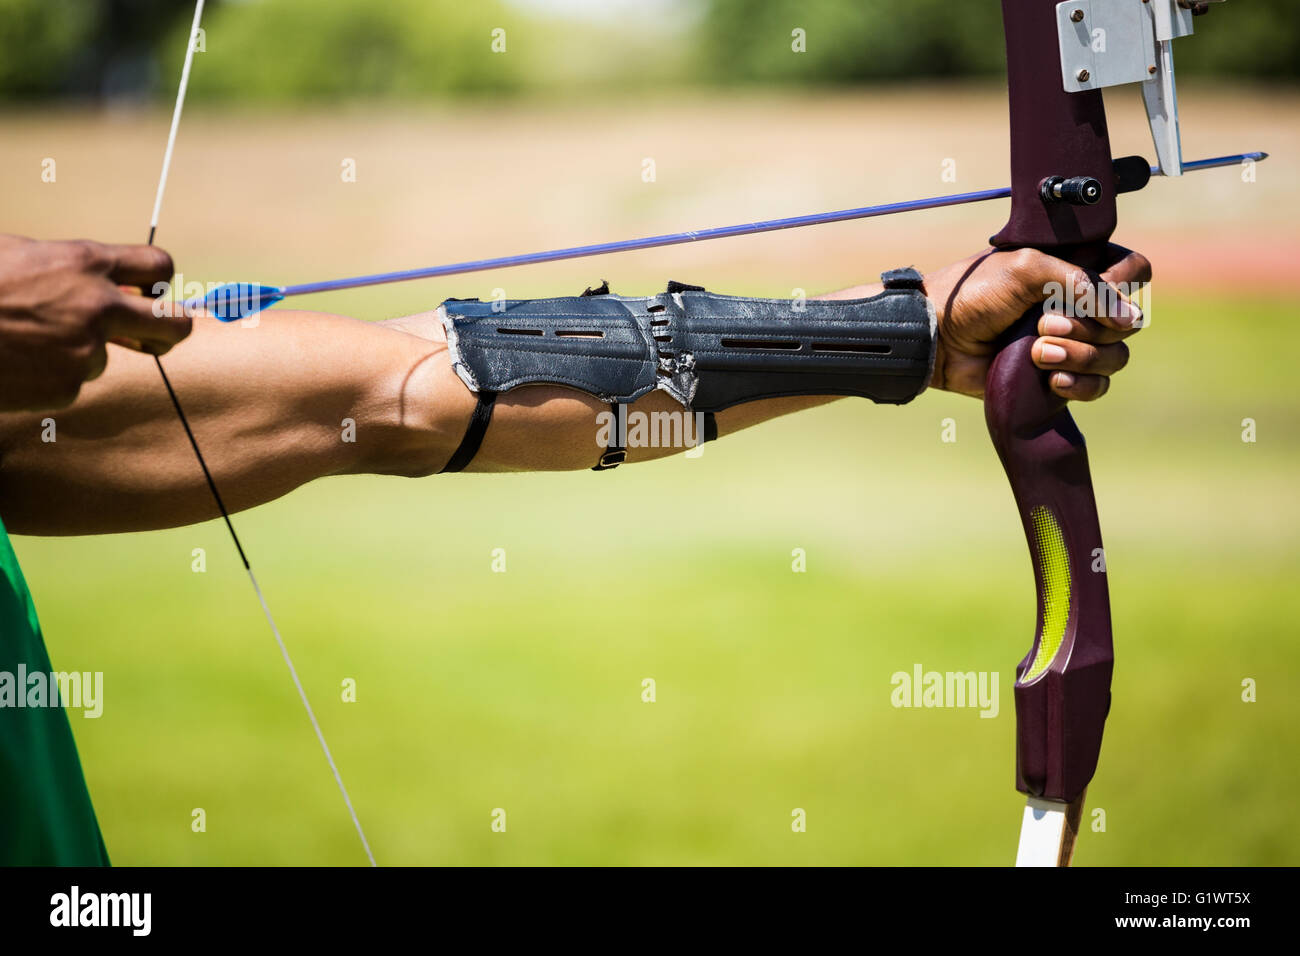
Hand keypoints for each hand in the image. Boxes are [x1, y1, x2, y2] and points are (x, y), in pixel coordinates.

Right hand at [0, 234, 191, 410]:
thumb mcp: (19, 253)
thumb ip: (68, 267)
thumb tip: (102, 279)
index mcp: (86, 263)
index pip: (158, 265)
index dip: (159, 280)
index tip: (151, 292)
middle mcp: (98, 307)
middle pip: (174, 325)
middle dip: (170, 331)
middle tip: (155, 337)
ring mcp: (86, 351)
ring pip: (103, 356)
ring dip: (75, 352)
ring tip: (26, 340)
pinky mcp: (68, 388)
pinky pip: (72, 382)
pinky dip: (50, 376)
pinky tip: (17, 362)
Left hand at [924, 244, 1150, 400]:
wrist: (937, 338)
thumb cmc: (973, 295)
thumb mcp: (1025, 269)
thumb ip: (1080, 283)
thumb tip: (1128, 319)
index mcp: (1076, 271)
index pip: (1134, 272)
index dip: (1124, 285)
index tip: (1095, 292)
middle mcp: (1080, 307)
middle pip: (1128, 322)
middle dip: (1089, 327)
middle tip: (1042, 324)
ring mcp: (1071, 344)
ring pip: (1114, 357)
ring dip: (1082, 356)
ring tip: (1037, 353)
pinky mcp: (1058, 378)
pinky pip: (1096, 387)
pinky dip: (1080, 385)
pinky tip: (1051, 380)